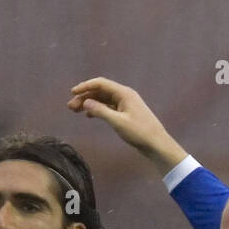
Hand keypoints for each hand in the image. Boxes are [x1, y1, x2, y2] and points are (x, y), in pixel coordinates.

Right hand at [68, 77, 187, 171]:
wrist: (157, 145)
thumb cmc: (140, 133)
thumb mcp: (118, 122)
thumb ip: (101, 111)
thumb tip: (85, 102)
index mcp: (124, 93)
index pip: (101, 83)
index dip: (85, 86)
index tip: (72, 93)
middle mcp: (124, 96)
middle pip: (100, 91)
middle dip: (85, 97)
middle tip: (70, 107)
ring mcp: (126, 104)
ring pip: (103, 100)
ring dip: (89, 104)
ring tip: (76, 111)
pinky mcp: (126, 114)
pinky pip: (108, 107)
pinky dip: (98, 110)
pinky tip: (89, 115)